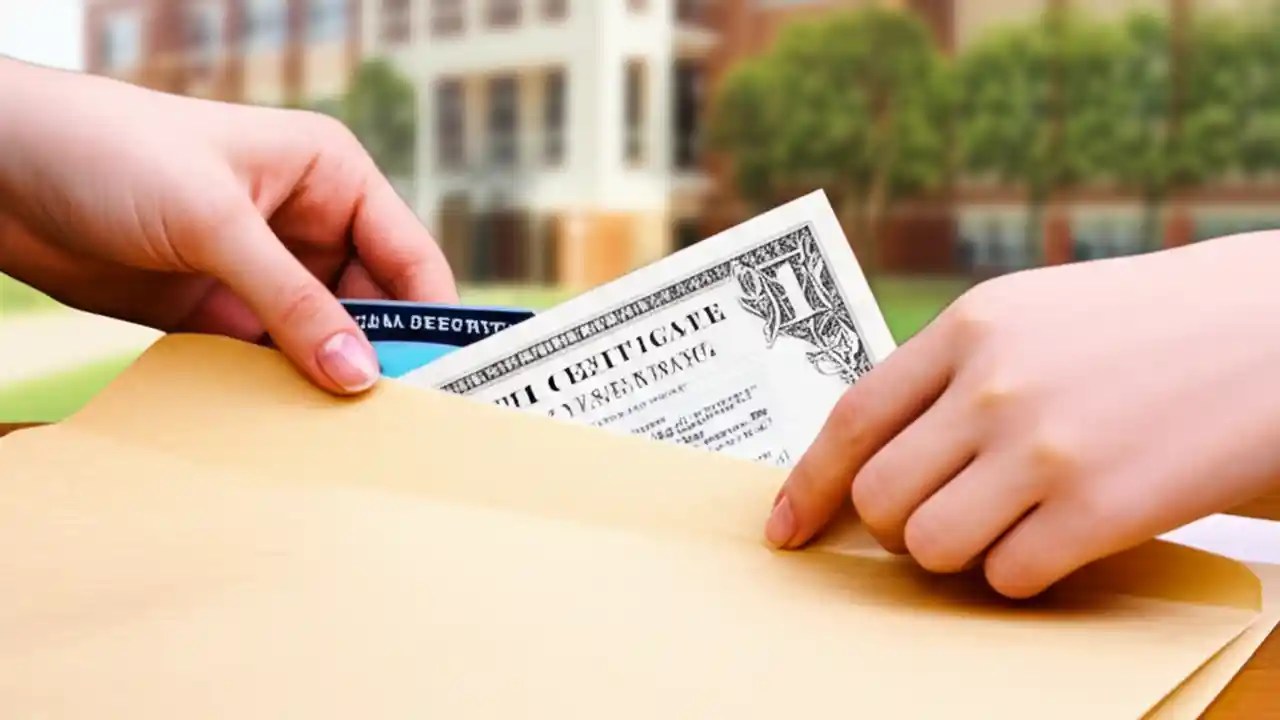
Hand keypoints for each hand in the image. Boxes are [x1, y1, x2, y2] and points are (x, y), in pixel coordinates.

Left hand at [0, 58, 455, 393]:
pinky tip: (288, 424)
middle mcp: (307, 225)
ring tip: (345, 433)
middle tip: (395, 423)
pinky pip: (268, 359)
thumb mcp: (215, 222)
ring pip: (324, 339)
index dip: (431, 317)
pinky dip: (280, 390)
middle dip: (382, 357)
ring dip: (329, 380)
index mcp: (331, 178)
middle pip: (374, 306)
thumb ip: (291, 303)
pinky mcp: (218, 310)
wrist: (3, 170)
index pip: (408, 256)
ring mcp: (262, 272)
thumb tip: (358, 376)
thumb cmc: (113, 152)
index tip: (445, 382)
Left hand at [766, 232, 1279, 597]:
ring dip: (955, 553)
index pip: (852, 419)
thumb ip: (951, 372)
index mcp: (969, 326)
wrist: (1275, 328)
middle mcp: (993, 384)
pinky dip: (1019, 572)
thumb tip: (878, 452)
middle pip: (879, 495)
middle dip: (892, 527)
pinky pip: (1007, 575)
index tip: (787, 528)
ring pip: (931, 545)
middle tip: (933, 522)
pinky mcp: (1100, 507)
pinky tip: (1058, 539)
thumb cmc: (1145, 328)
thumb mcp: (1033, 314)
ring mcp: (1044, 446)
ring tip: (1004, 526)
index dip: (808, 483)